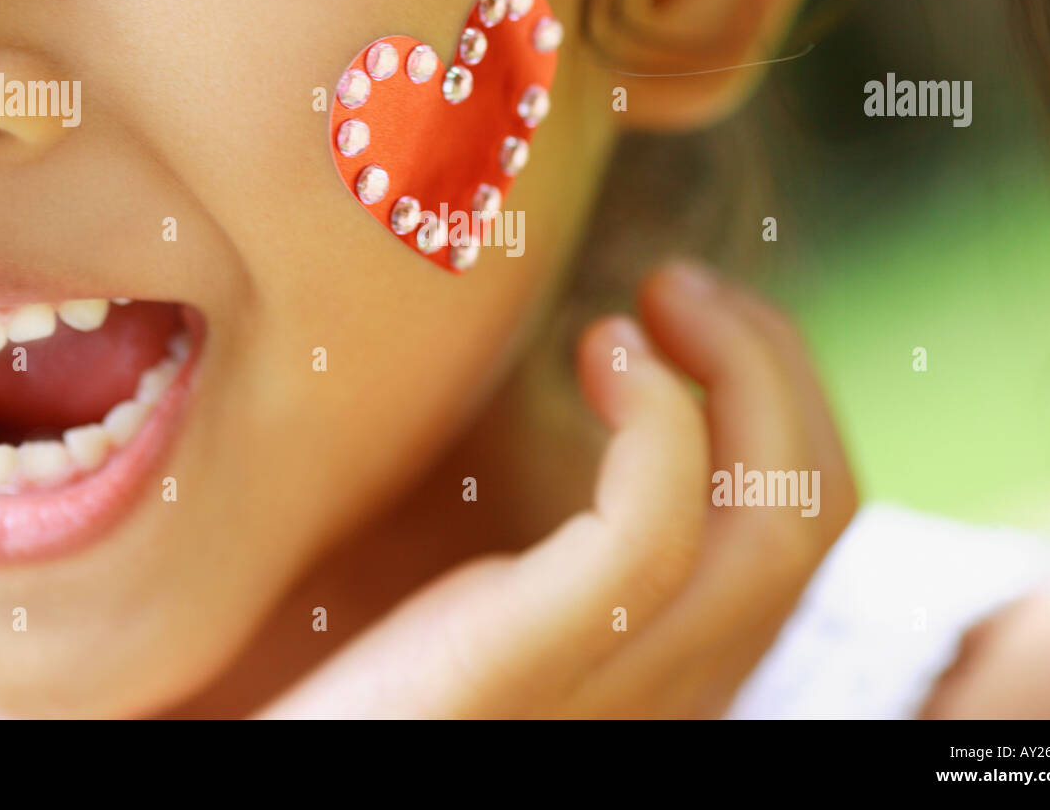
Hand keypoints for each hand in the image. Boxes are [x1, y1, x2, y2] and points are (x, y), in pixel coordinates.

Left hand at [255, 260, 856, 717]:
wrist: (236, 772)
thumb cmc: (324, 690)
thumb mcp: (466, 613)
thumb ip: (536, 559)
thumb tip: (568, 437)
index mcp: (657, 682)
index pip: (797, 547)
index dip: (786, 413)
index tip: (690, 328)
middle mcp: (663, 705)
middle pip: (812, 526)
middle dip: (778, 370)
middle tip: (681, 288)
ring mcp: (601, 705)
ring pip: (774, 529)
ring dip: (747, 371)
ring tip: (655, 299)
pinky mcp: (513, 676)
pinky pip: (649, 539)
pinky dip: (663, 420)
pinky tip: (602, 350)